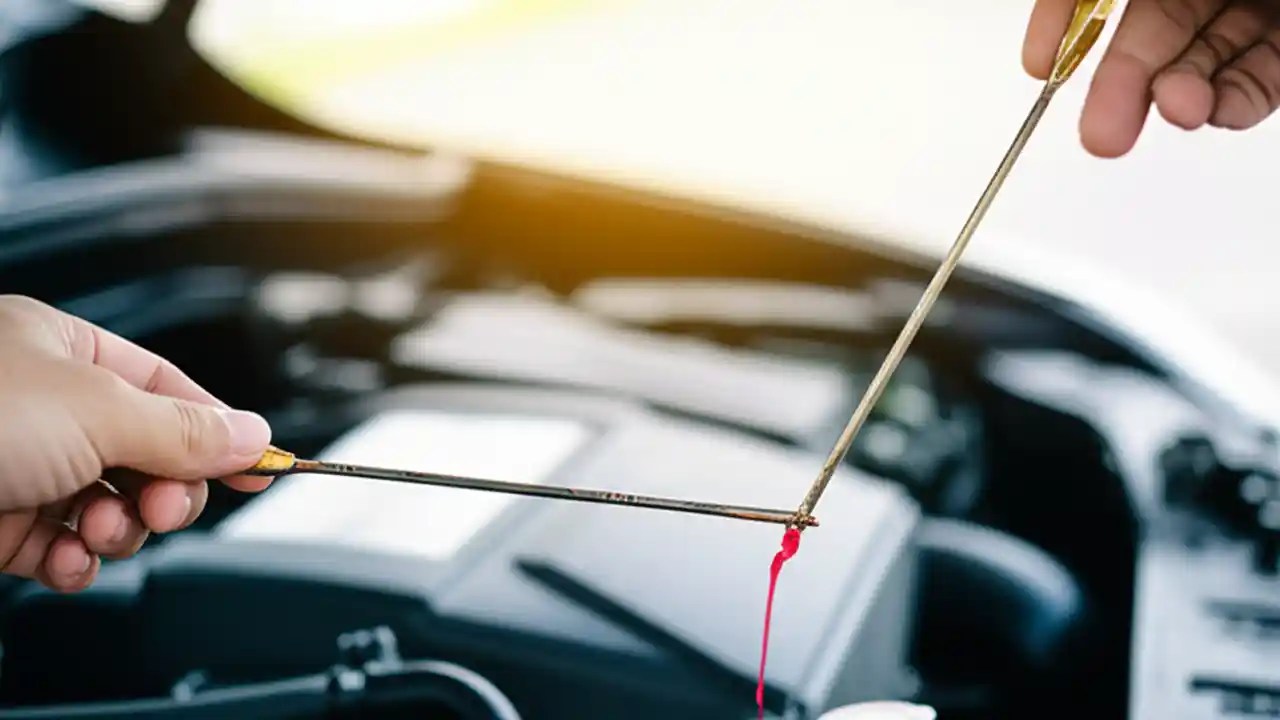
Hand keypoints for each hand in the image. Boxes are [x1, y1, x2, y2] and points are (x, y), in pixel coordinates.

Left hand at [0, 296, 273, 592]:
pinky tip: (68, 558)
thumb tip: (253, 435)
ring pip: (110, 505)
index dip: (219, 430)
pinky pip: (64, 546)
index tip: (261, 467)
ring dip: (118, 528)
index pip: (170, 389)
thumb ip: (184, 429)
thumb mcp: (96, 410)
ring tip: (100, 529)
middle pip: (147, 453)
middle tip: (163, 505)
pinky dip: (76, 560)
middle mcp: (44, 405)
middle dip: (162, 489)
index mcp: (64, 350)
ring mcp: (20, 465)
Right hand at [1024, 0, 1279, 155]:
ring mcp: (1254, 6)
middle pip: (1153, 32)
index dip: (1064, 21)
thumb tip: (1070, 10)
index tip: (1042, 67)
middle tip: (1101, 133)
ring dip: (1182, 96)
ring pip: (1205, 61)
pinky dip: (1238, 101)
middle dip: (1122, 84)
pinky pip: (1261, 78)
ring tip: (1176, 111)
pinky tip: (1218, 112)